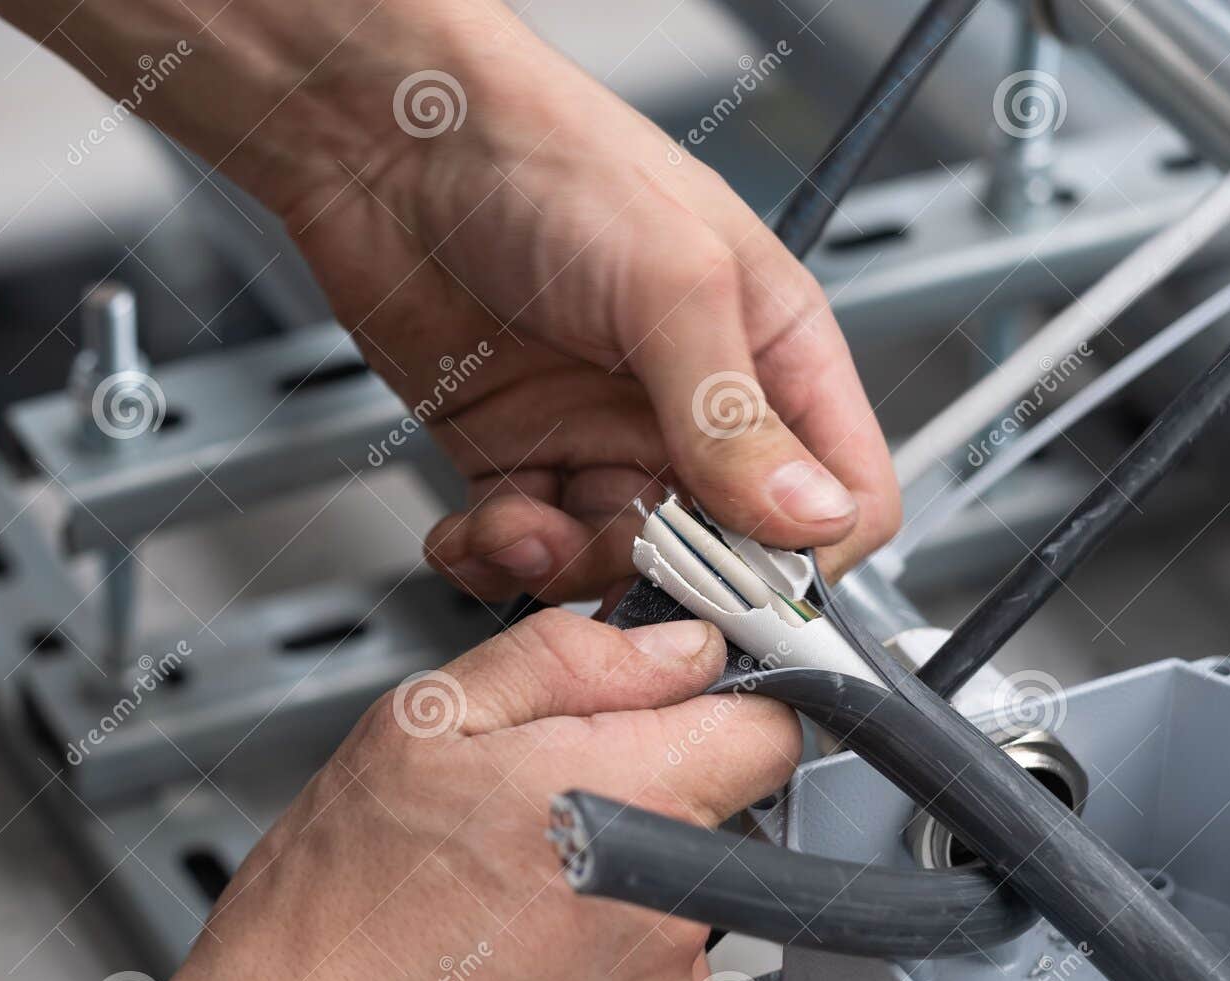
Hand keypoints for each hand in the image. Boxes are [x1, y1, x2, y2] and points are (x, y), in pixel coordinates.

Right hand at [167, 610, 799, 980]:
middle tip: (555, 788)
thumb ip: (569, 663)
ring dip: (638, 859)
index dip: (725, 699)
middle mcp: (666, 897)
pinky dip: (622, 934)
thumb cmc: (339, 905)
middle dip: (664, 775)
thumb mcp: (425, 723)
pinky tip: (535, 934)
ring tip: (526, 872)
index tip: (676, 702)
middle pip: (735, 799)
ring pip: (699, 874)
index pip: (769, 726)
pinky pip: (673, 952)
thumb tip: (676, 647)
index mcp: (624, 795)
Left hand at [281, 10, 899, 598]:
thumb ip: (736, 414)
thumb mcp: (669, 284)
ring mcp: (601, 434)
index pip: (839, 495)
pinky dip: (496, 559)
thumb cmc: (546, 161)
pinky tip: (476, 524)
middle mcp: (692, 406)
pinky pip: (528, 550)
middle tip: (610, 550)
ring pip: (617, 564)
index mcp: (768, 352)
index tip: (745, 588)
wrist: (390, 144)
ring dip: (563, 565)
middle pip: (724, 553)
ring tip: (522, 521)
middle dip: (665, 575)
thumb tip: (810, 515)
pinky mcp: (519, 453)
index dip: (804, 559)